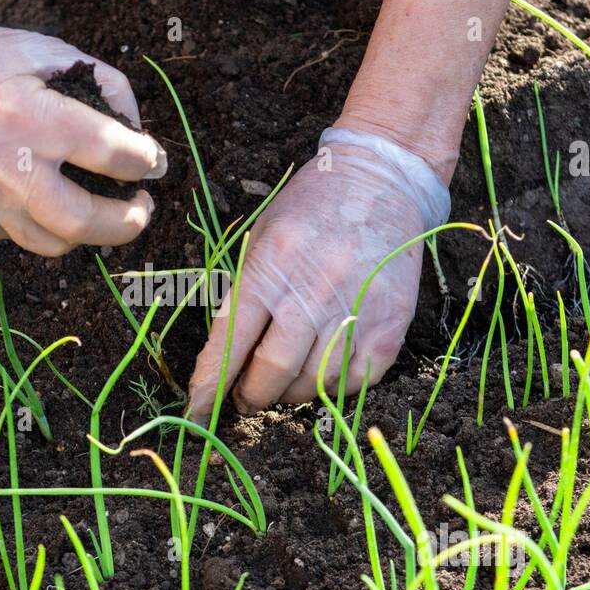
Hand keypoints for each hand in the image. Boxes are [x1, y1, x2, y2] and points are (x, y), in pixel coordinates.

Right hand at [0, 0, 165, 255]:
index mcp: (26, 112)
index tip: (151, 162)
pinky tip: (45, 193)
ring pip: (51, 242)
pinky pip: (17, 231)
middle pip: (80, 221)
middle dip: (126, 223)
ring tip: (101, 208)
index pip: (109, 153)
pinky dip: (43, 220)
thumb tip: (143, 145)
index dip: (144, 161)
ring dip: (87, 231)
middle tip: (141, 209)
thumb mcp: (48, 51)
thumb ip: (105, 89)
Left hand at [186, 127, 450, 419]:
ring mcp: (357, 308)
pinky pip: (355, 380)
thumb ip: (244, 296)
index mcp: (273, 265)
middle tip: (245, 397)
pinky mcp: (392, 324)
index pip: (232, 339)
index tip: (197, 408)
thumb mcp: (262, 239)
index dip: (211, 382)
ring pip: (314, 382)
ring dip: (290, 394)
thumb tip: (223, 361)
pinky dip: (332, 387)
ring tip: (281, 384)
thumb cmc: (310, 211)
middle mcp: (315, 289)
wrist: (382, 181)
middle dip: (251, 395)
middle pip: (273, 371)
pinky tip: (321, 373)